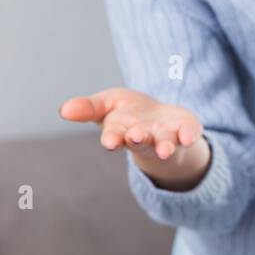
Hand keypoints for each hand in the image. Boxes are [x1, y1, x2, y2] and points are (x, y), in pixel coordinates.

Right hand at [59, 88, 208, 186]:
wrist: (160, 120)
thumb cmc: (128, 114)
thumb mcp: (106, 105)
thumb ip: (88, 108)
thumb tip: (64, 110)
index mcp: (121, 132)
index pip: (114, 137)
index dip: (112, 138)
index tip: (110, 142)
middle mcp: (144, 137)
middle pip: (140, 141)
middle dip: (139, 139)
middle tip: (136, 136)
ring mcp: (166, 136)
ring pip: (164, 144)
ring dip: (164, 146)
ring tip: (164, 149)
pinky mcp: (186, 131)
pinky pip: (189, 135)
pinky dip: (189, 136)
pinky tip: (188, 136)